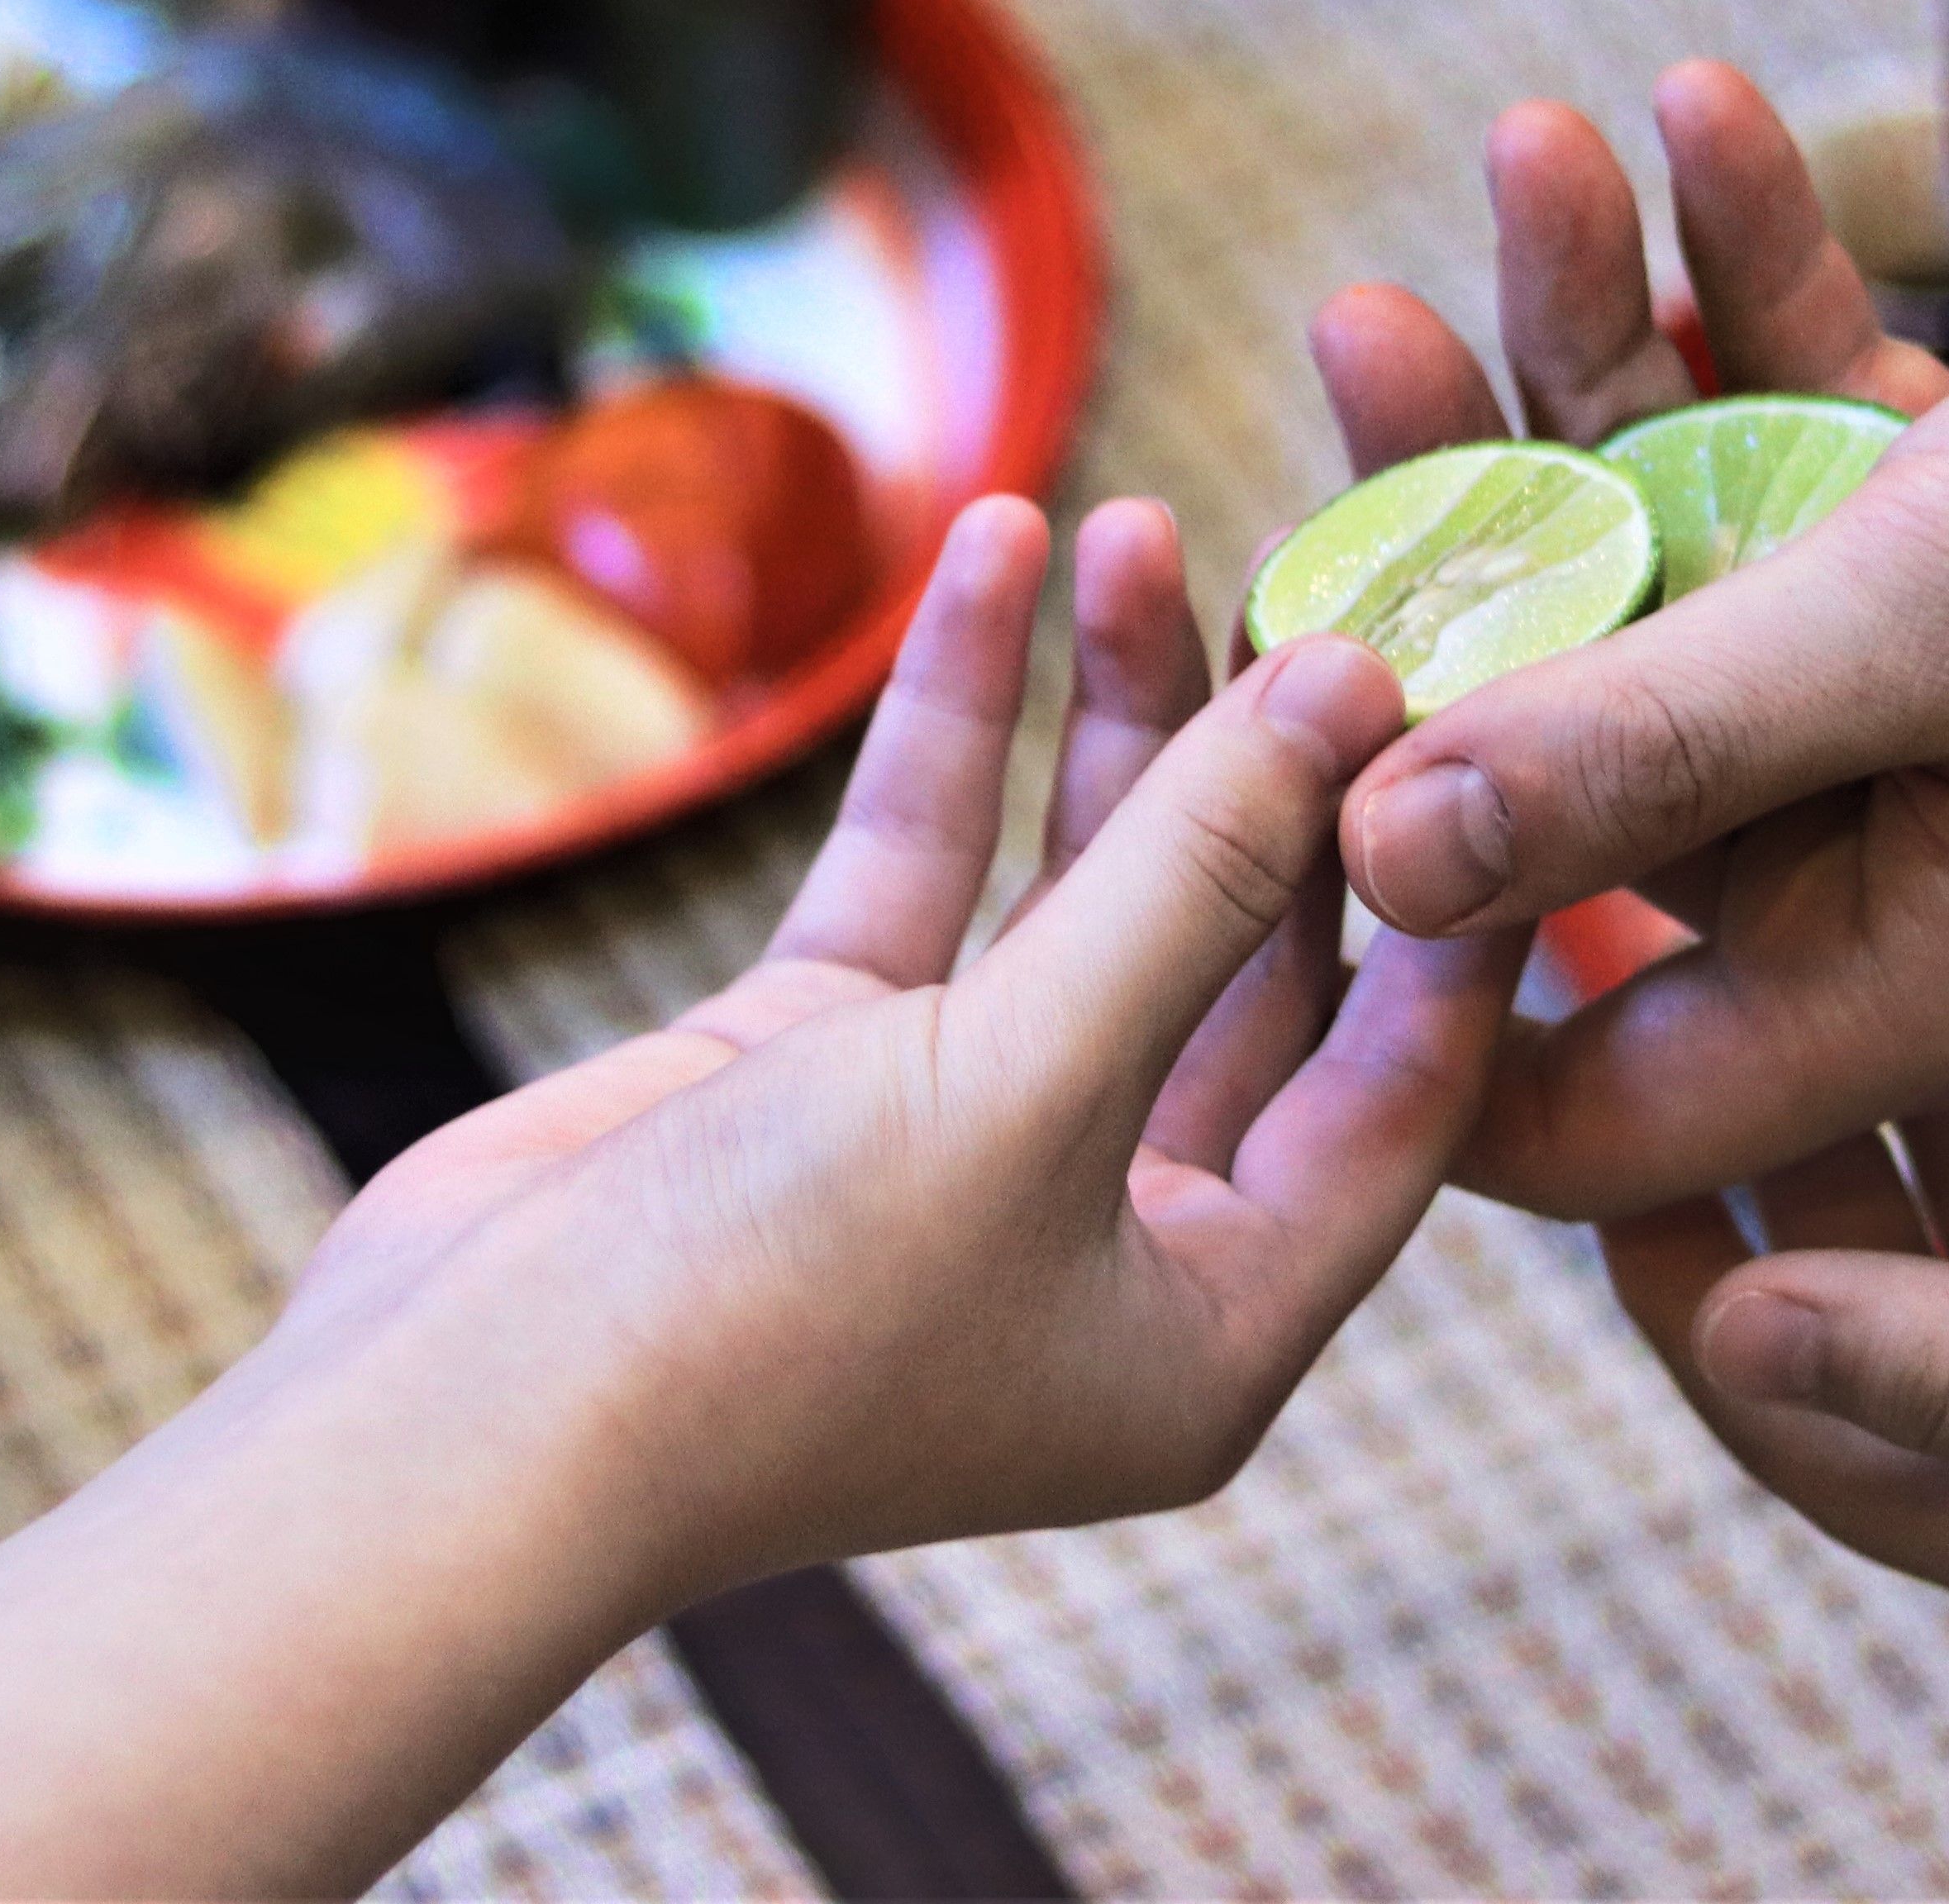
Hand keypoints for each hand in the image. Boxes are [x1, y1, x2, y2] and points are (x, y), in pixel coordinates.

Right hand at [279, 488, 1525, 1590]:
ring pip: (1087, 889)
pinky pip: (931, 867)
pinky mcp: (825, 1063)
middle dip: (1264, 763)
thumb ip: (1192, 877)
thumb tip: (1346, 685)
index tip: (1491, 687)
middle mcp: (1114, 1235)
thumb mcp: (1030, 1080)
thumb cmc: (777, 1309)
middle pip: (1247, 957)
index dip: (1452, 883)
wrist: (457, 1422)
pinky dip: (958, 725)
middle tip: (1296, 566)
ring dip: (1108, 715)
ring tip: (1129, 525)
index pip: (1406, 1073)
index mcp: (1220, 1319)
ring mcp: (964, 1143)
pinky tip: (991, 556)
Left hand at [1315, 66, 1948, 1215]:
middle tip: (1364, 324)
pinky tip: (1709, 116)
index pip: (1547, 1077)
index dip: (1382, 961)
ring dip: (1602, 349)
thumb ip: (1643, 747)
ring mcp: (1934, 734)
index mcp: (1869, 992)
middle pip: (1570, 752)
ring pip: (1682, 561)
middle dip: (1462, 519)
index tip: (1262, 735)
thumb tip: (1369, 844)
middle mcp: (1881, 890)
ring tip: (1534, 145)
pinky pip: (1817, 460)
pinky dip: (1767, 306)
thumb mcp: (1925, 640)